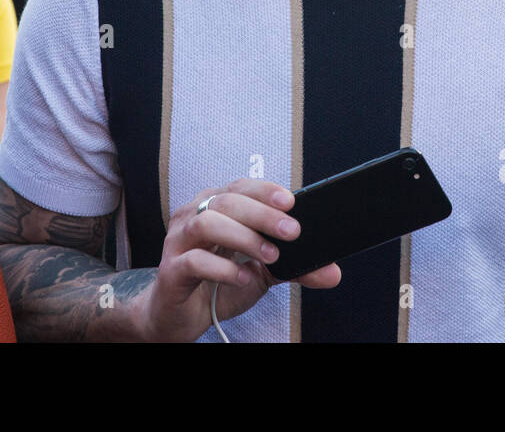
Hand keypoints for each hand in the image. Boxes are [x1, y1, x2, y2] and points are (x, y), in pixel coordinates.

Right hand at [139, 179, 340, 341]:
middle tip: (292, 231)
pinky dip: (223, 268)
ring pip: (207, 223)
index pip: (240, 187)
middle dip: (263, 214)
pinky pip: (194, 261)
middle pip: (227, 202)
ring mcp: (178, 242)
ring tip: (270, 255)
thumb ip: (293, 268)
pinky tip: (243, 277)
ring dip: (244, 237)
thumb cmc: (217, 284)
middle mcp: (194, 217)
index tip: (292, 202)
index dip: (265, 191)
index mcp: (215, 207)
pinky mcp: (171, 271)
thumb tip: (333, 273)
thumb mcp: (261, 273)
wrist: (179, 316)